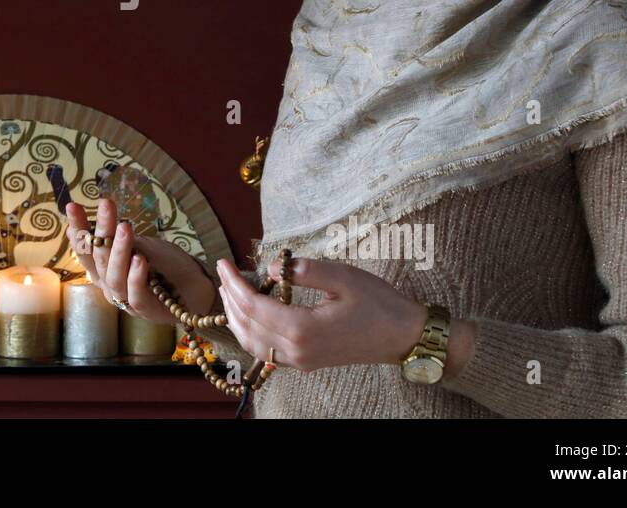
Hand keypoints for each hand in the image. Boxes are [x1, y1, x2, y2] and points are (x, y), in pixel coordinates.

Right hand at [65, 199, 215, 324]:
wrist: (197, 288)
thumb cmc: (165, 265)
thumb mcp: (142, 244)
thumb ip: (121, 237)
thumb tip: (102, 216)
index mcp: (104, 270)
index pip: (86, 249)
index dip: (78, 229)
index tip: (72, 206)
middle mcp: (110, 286)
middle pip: (100, 258)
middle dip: (102, 229)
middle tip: (106, 205)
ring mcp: (126, 300)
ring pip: (115, 276)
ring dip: (119, 251)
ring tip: (125, 227)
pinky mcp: (145, 310)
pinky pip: (136, 295)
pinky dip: (136, 276)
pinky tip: (140, 259)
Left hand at [216, 255, 429, 371]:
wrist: (403, 337)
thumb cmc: (378, 304)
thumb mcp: (343, 276)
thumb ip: (304, 271)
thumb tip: (270, 267)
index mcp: (303, 329)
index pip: (254, 306)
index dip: (234, 284)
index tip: (223, 263)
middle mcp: (297, 350)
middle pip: (248, 326)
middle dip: (230, 299)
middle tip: (223, 273)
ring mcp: (301, 360)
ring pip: (253, 344)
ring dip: (236, 318)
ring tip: (229, 292)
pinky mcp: (306, 362)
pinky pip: (266, 352)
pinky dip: (250, 333)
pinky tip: (248, 316)